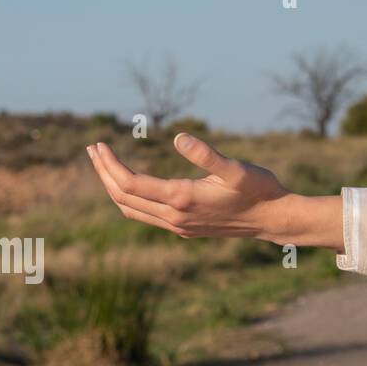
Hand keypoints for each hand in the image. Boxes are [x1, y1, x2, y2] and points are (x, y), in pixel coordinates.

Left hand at [86, 133, 300, 243]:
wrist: (274, 219)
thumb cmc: (259, 189)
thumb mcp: (236, 168)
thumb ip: (206, 154)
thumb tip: (179, 137)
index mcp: (182, 199)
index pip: (130, 183)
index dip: (110, 164)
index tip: (100, 144)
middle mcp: (175, 217)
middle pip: (123, 197)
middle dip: (104, 173)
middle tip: (93, 149)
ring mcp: (179, 226)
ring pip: (131, 209)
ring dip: (113, 187)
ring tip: (104, 165)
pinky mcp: (185, 229)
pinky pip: (145, 216)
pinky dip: (129, 199)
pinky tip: (132, 186)